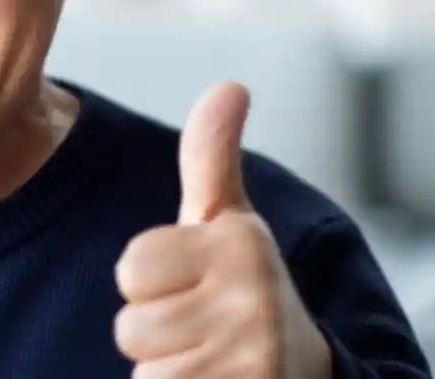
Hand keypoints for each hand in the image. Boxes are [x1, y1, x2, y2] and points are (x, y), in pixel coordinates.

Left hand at [113, 83, 331, 377]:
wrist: (304, 375)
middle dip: (155, 335)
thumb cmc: (245, 292)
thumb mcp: (230, 224)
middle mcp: (254, 298)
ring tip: (209, 359)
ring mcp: (253, 357)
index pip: (131, 267)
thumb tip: (229, 86)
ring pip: (146, 371)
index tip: (189, 282)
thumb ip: (211, 159)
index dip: (147, 282)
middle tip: (201, 329)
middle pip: (130, 327)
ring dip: (166, 372)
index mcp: (240, 242)